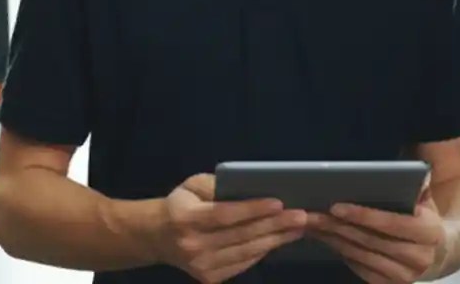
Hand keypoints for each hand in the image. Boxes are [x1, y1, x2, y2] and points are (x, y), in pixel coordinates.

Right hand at [152, 174, 307, 282]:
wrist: (158, 237)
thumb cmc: (181, 204)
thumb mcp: (192, 185)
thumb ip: (217, 186)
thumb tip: (249, 187)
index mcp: (186, 219)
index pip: (225, 215)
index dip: (253, 210)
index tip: (279, 203)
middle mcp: (193, 246)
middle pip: (241, 236)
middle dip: (274, 225)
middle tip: (301, 216)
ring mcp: (202, 267)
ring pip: (247, 252)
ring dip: (276, 240)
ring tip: (298, 227)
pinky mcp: (210, 279)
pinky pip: (244, 264)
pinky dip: (263, 251)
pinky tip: (279, 239)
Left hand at [307, 176, 445, 282]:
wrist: (437, 254)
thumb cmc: (423, 219)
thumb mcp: (426, 200)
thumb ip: (416, 186)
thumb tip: (405, 174)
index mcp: (430, 232)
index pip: (390, 223)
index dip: (362, 215)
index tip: (336, 207)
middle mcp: (419, 258)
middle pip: (370, 240)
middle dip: (339, 226)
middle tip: (314, 214)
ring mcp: (405, 276)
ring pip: (361, 256)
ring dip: (334, 240)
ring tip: (315, 225)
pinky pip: (360, 269)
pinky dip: (342, 253)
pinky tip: (328, 239)